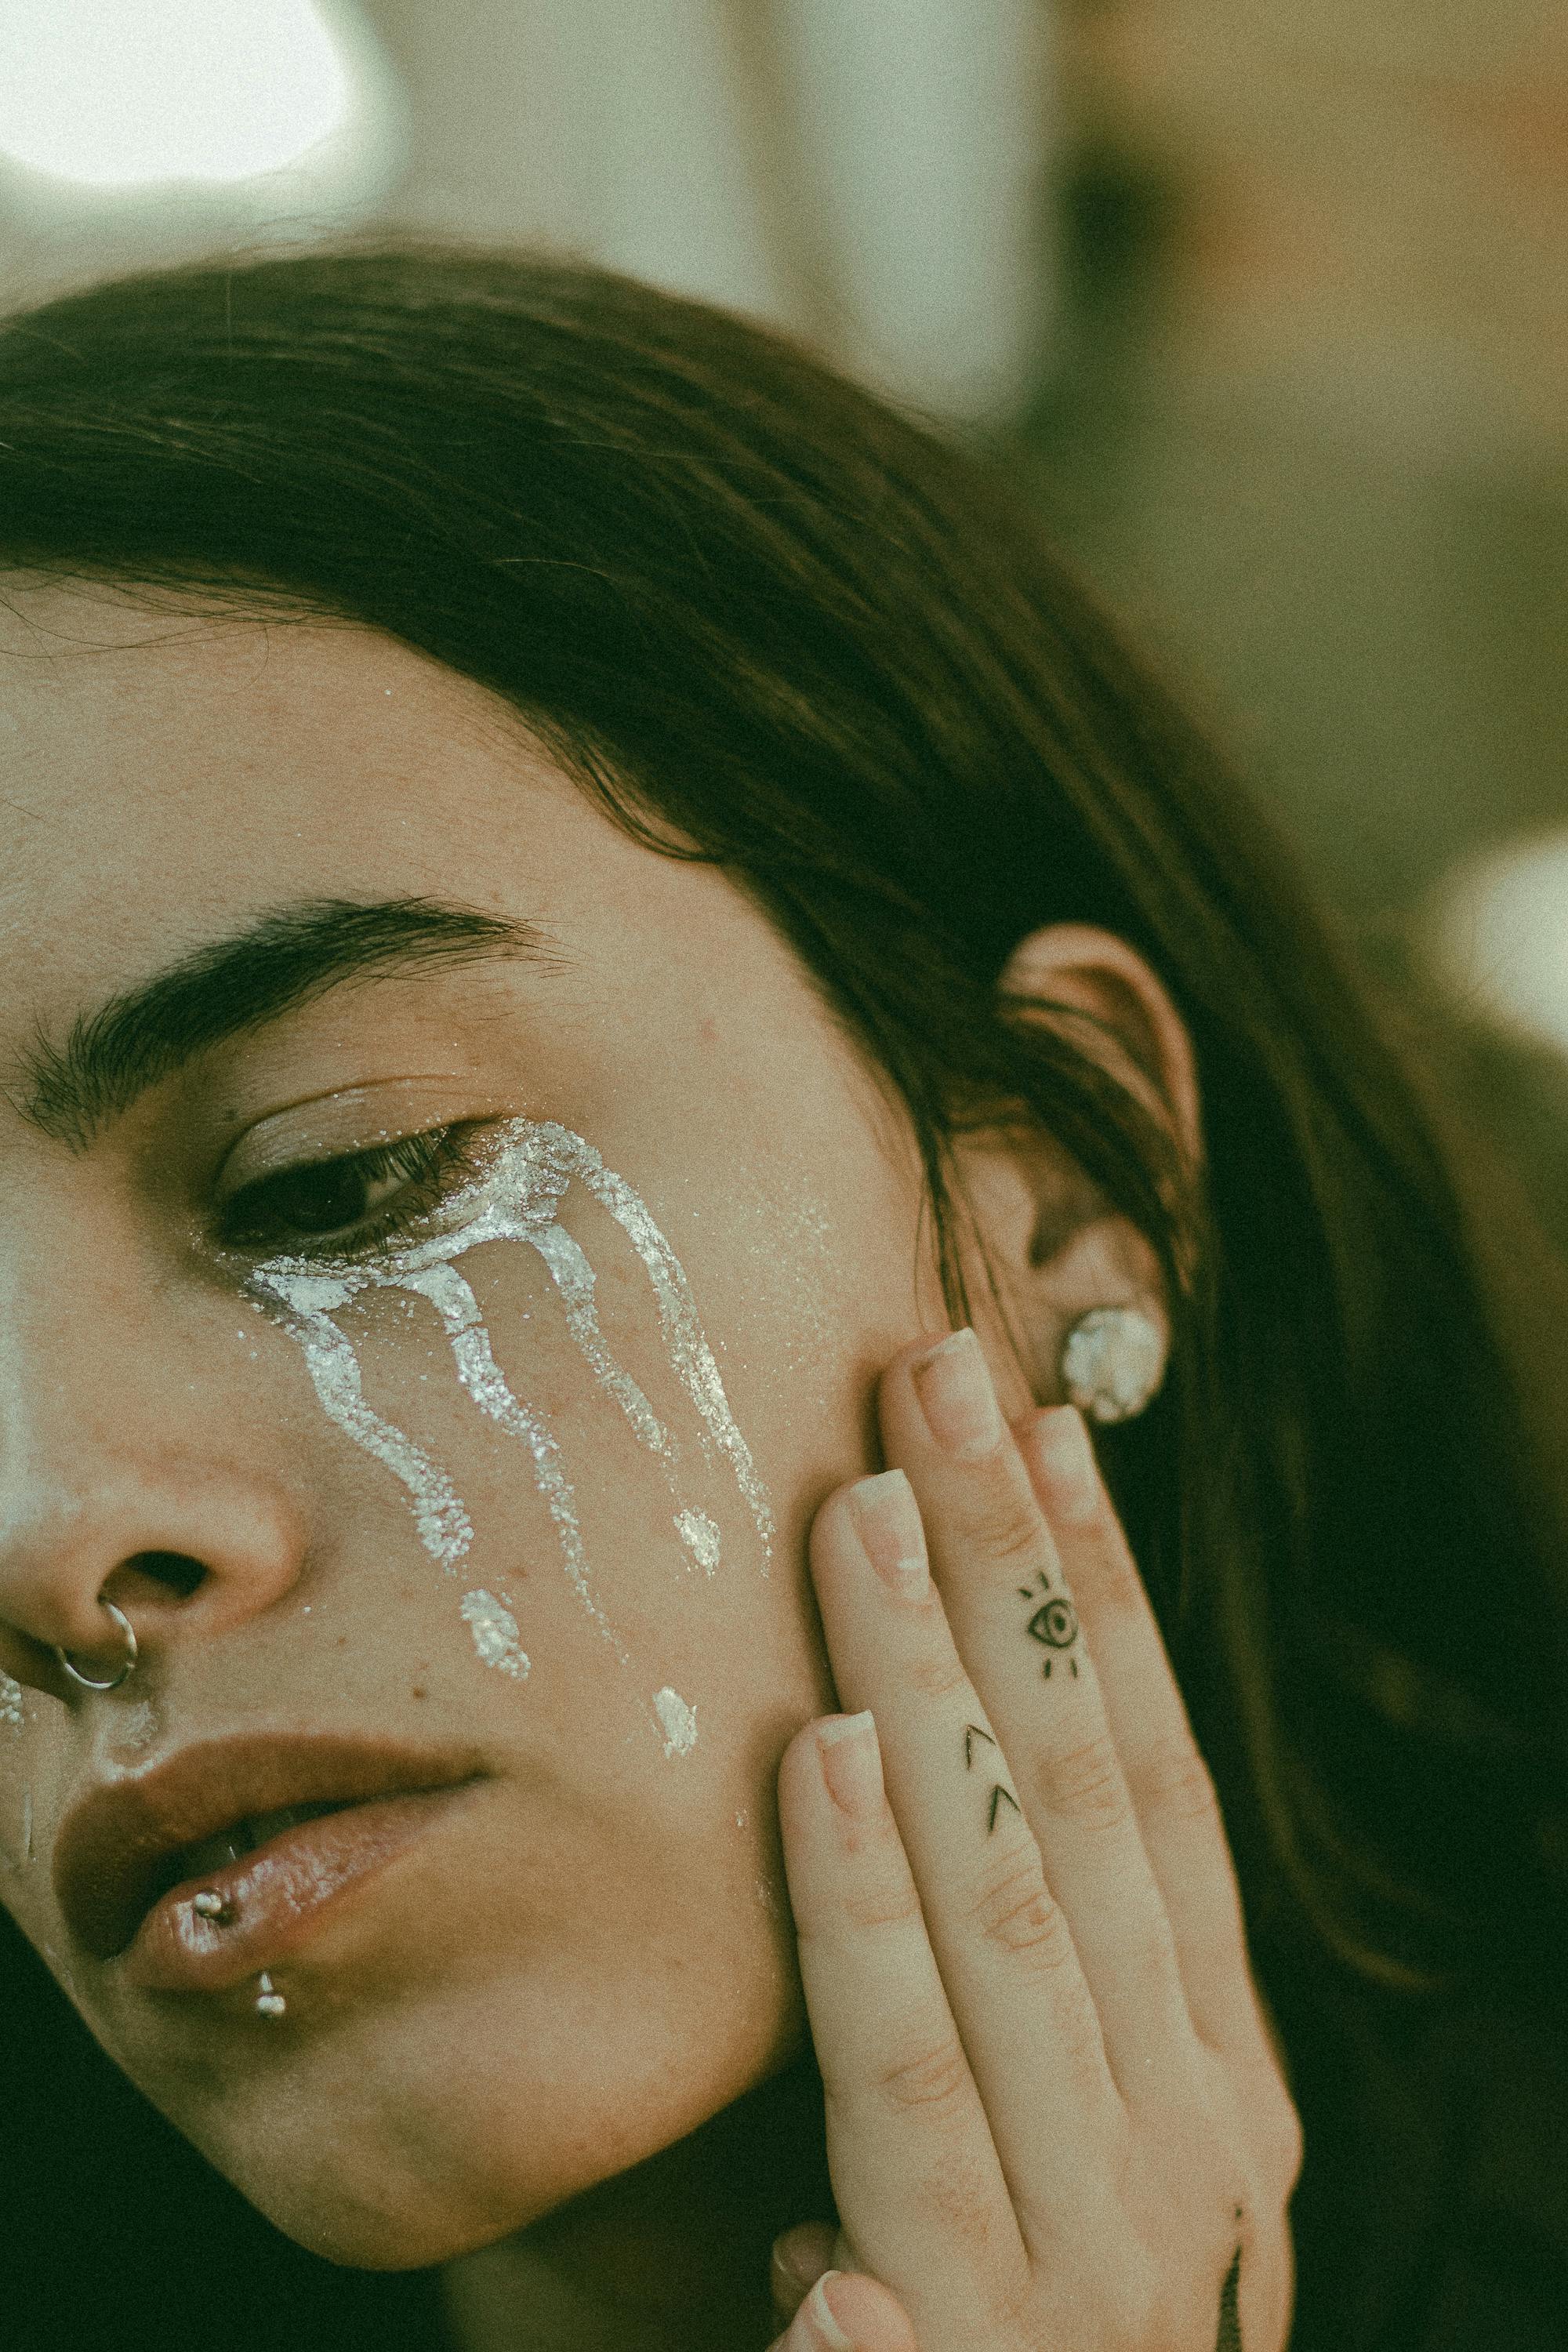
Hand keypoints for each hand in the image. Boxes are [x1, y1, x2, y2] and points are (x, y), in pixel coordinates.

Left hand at [764, 1329, 1300, 2350]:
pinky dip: (861, 1915)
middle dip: (1012, 1572)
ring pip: (998, 1894)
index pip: (1147, 1780)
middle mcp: (1182, 2136)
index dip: (1101, 1594)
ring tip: (853, 1508)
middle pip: (1083, 1794)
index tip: (1045, 1425)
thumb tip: (898, 1779)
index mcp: (1203, 2077)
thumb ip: (997, 2007)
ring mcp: (1099, 2238)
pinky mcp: (975, 2336)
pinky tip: (810, 1759)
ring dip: (920, 1678)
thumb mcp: (1026, 2159)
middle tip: (940, 1377)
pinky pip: (899, 2083)